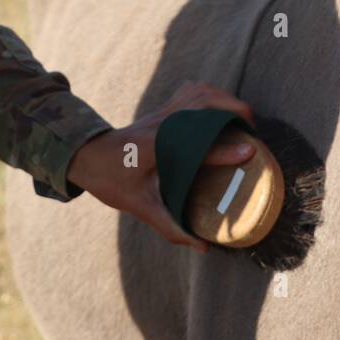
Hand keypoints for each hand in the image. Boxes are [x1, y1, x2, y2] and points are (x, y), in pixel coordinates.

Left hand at [65, 80, 256, 251]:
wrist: (86, 154)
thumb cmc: (111, 180)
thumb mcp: (140, 207)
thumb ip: (172, 227)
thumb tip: (203, 248)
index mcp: (157, 147)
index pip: (199, 145)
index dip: (227, 150)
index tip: (250, 152)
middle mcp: (162, 124)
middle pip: (204, 103)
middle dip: (234, 110)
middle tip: (254, 129)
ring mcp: (162, 112)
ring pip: (200, 92)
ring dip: (225, 99)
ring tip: (243, 117)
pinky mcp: (162, 109)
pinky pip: (191, 91)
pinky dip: (211, 94)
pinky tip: (220, 107)